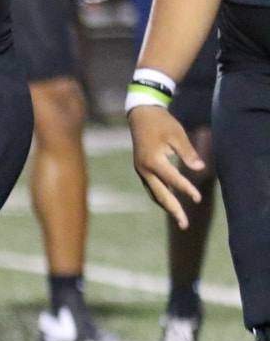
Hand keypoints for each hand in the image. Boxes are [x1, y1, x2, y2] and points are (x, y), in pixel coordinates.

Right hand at [129, 104, 207, 228]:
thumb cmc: (162, 123)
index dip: (186, 189)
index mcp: (153, 161)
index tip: (198, 199)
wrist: (141, 116)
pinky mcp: (142, 169)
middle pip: (160, 194)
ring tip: (179, 218)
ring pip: (154, 193)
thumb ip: (188, 153)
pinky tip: (170, 201)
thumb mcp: (177, 135)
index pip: (172, 179)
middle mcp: (144, 170)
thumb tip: (200, 168)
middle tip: (184, 224)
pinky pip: (152, 187)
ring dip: (167, 206)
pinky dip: (161, 196)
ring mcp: (141, 171)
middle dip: (173, 209)